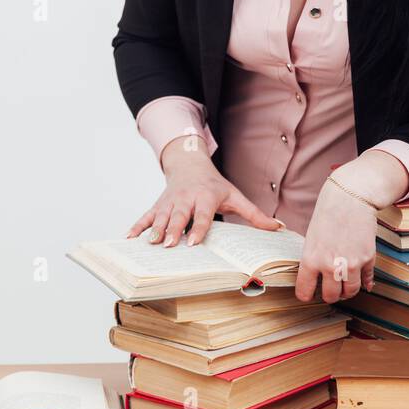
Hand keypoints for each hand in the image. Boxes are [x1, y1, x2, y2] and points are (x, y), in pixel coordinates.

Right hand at [126, 137, 284, 247]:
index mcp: (206, 197)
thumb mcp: (235, 195)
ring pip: (161, 216)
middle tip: (169, 244)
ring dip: (154, 229)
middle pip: (179, 215)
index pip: (203, 214)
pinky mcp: (158, 204)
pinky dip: (137, 226)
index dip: (199, 228)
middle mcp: (186, 198)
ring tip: (150, 243)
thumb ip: (255, 214)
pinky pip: (146, 215)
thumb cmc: (214, 184)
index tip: (195, 242)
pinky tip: (129, 238)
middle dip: (173, 230)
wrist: (190, 164)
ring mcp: (170, 201)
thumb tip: (279, 227)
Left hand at [295, 176, 377, 303]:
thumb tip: (317, 276)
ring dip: (347, 291)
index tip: (308, 294)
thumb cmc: (328, 212)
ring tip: (344, 284)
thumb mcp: (312, 237)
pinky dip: (365, 282)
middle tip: (329, 289)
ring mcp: (351, 264)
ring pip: (350, 292)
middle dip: (330, 295)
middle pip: (331, 296)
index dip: (306, 294)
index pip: (304, 291)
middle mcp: (330, 266)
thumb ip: (314, 259)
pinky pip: (366, 280)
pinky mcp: (367, 259)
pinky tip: (362, 280)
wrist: (350, 196)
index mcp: (311, 259)